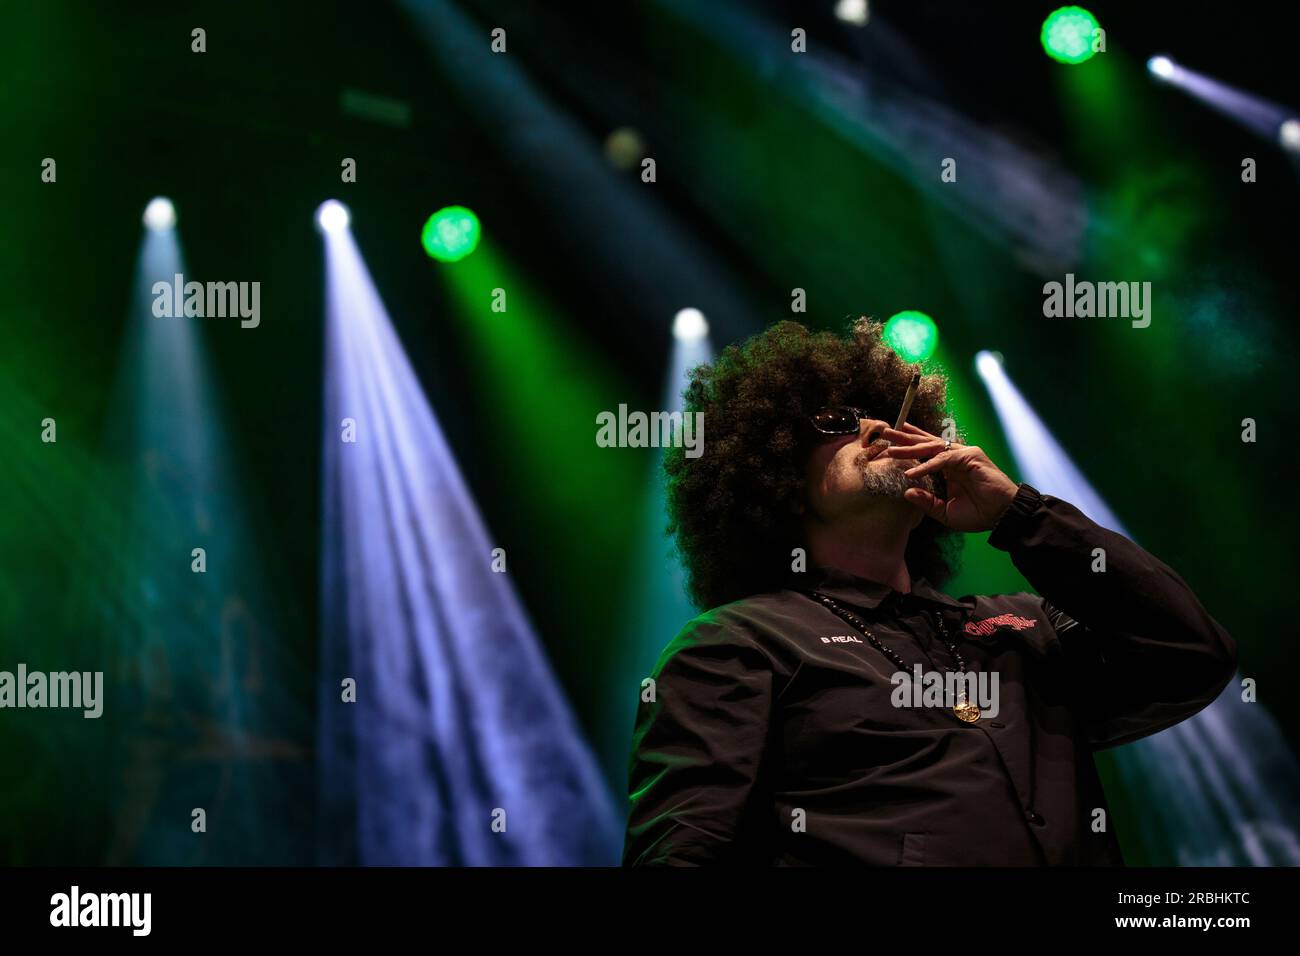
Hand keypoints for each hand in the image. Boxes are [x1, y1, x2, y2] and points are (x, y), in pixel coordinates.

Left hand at [877, 424, 1018, 531]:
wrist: (1001, 517)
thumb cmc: (978, 514)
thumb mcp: (945, 511)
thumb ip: (927, 501)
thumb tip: (906, 491)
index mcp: (949, 467)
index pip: (926, 451)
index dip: (908, 445)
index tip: (890, 442)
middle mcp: (955, 457)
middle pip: (925, 444)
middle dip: (904, 439)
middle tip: (885, 433)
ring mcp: (964, 455)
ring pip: (932, 448)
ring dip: (910, 448)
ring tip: (891, 450)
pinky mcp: (971, 457)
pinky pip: (944, 459)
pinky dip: (927, 466)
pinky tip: (912, 472)